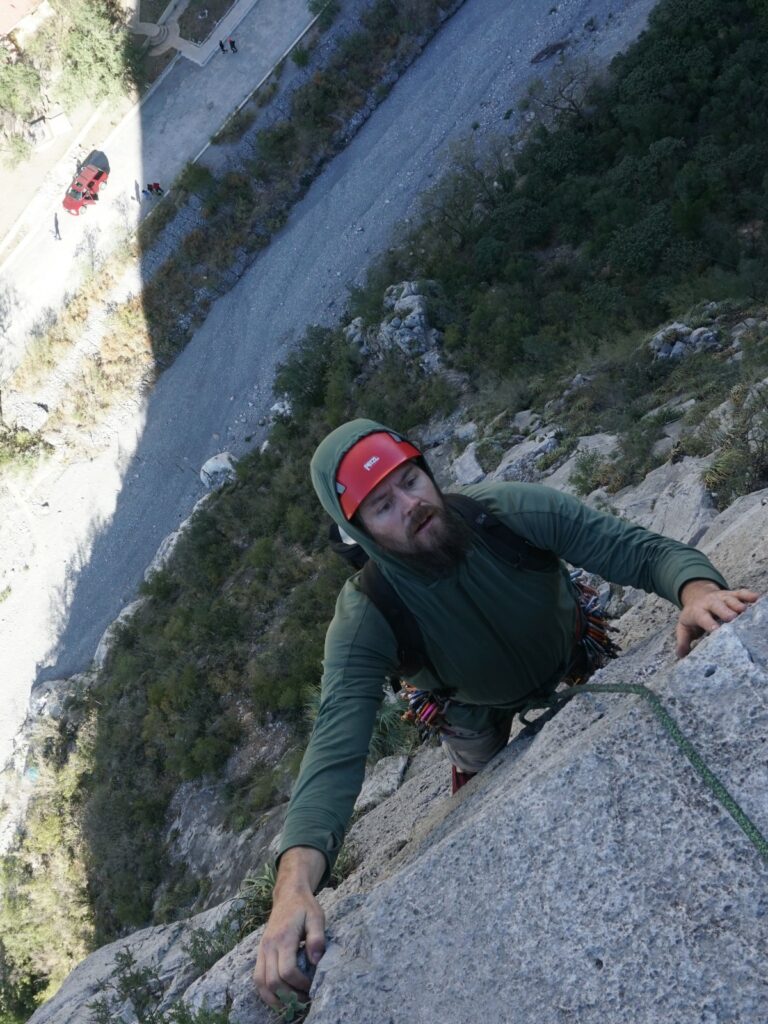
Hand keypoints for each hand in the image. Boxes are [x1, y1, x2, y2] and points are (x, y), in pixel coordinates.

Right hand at [254, 847, 326, 1008]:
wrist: (288, 895)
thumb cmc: (304, 907)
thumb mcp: (317, 917)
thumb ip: (317, 938)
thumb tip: (315, 961)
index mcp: (284, 938)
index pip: (287, 971)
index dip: (300, 984)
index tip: (311, 985)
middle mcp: (269, 946)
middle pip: (272, 981)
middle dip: (288, 996)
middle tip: (303, 999)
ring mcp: (262, 950)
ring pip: (260, 983)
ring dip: (274, 999)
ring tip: (290, 1004)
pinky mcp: (261, 952)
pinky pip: (257, 977)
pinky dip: (266, 992)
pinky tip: (279, 996)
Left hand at [675, 580, 758, 657]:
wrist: (697, 596)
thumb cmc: (693, 616)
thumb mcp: (684, 628)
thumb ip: (683, 641)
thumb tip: (680, 655)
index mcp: (697, 611)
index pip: (702, 617)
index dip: (709, 623)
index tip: (716, 629)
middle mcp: (710, 603)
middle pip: (717, 606)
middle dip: (724, 611)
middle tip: (732, 618)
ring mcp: (721, 597)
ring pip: (730, 599)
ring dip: (737, 604)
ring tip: (745, 611)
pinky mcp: (731, 594)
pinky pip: (740, 593)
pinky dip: (748, 595)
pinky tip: (757, 599)